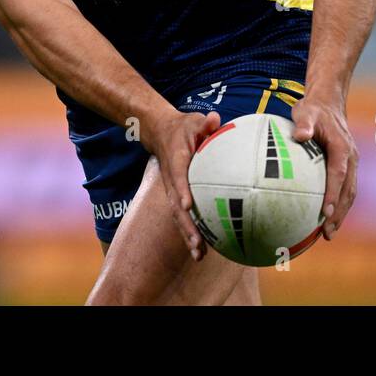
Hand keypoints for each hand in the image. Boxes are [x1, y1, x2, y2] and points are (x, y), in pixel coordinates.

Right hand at [142, 106, 220, 261]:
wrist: (161, 133)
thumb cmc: (183, 127)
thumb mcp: (193, 121)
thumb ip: (204, 123)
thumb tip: (215, 119)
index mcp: (176, 161)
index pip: (178, 177)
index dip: (182, 190)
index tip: (188, 204)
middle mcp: (172, 180)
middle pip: (177, 207)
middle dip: (187, 226)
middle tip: (198, 244)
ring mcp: (172, 190)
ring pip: (178, 217)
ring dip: (188, 236)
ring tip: (200, 255)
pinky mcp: (176, 196)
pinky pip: (182, 217)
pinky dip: (190, 234)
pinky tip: (202, 251)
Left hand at [290, 88, 357, 239]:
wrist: (328, 103)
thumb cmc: (313, 109)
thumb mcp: (306, 112)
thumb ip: (303, 124)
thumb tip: (300, 135)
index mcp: (342, 147)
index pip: (339, 173)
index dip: (334, 193)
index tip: (326, 211)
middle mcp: (351, 158)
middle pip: (348, 190)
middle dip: (340, 212)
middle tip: (327, 232)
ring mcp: (351, 164)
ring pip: (349, 193)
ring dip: (341, 214)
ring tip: (328, 234)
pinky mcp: (346, 167)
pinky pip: (344, 189)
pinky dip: (338, 205)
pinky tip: (324, 219)